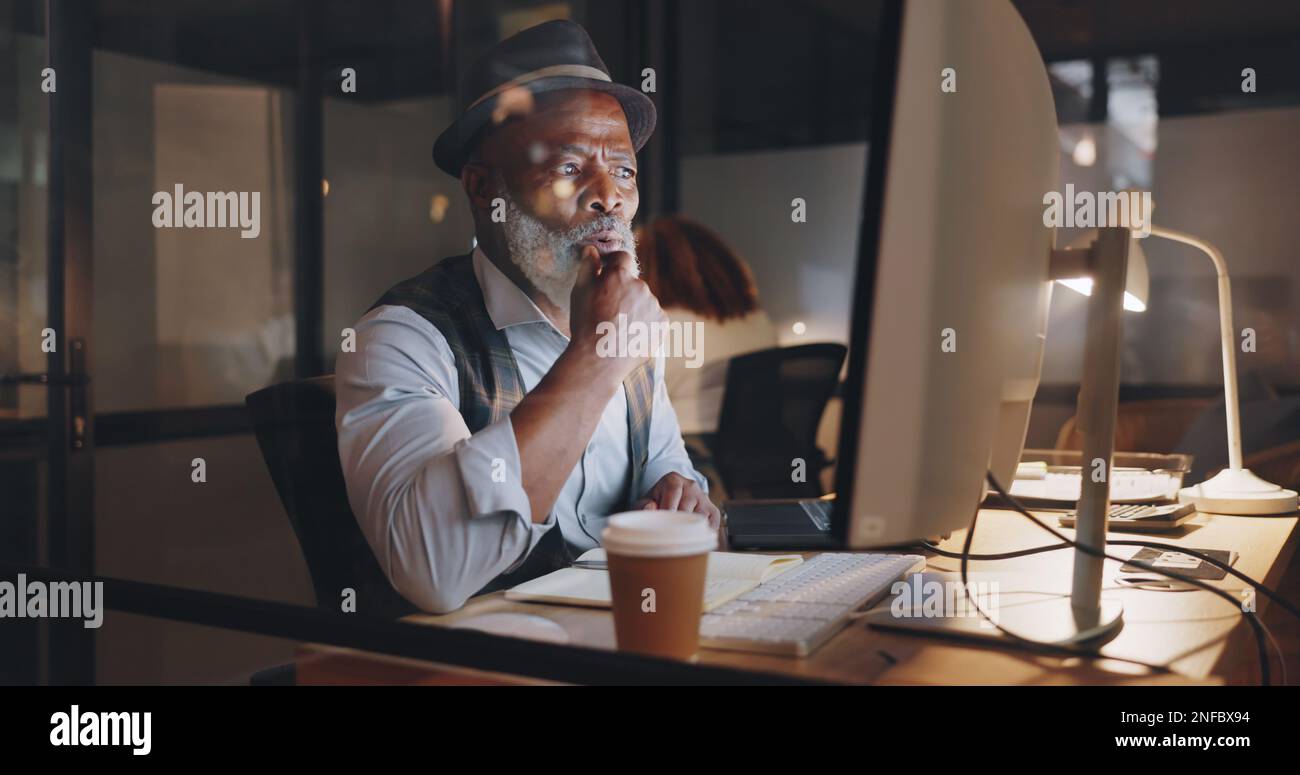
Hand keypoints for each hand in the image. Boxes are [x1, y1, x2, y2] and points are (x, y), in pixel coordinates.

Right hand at [567, 245, 664, 386]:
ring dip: (634, 308)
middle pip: (633, 283)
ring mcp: (654, 305)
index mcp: (621, 275)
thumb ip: (587, 266)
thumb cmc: (585, 324)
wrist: (599, 358)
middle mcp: (641, 286)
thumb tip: (592, 249)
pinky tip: (630, 335)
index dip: (613, 264)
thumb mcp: (579, 291)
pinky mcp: (662, 323)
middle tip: (607, 311)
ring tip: (618, 327)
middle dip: (623, 291)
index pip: (622, 257)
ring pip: (644, 301)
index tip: (606, 273)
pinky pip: (654, 318)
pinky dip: (645, 323)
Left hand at [633, 472, 722, 530]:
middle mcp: (691, 486)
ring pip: (699, 520)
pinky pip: (710, 527)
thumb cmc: (656, 503)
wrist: (672, 501)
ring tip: (678, 538)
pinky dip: (701, 536)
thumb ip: (643, 506)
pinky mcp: (714, 512)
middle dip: (676, 526)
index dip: (666, 513)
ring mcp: (704, 498)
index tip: (661, 527)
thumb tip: (650, 508)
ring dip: (689, 532)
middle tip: (667, 538)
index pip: (672, 495)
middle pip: (686, 510)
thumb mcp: (645, 502)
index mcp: (673, 480)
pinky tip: (690, 539)